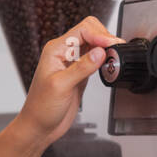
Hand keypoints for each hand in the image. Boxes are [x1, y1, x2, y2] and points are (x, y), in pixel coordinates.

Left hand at [18, 17, 122, 147]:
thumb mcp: (61, 85)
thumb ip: (82, 67)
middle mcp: (64, 53)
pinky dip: (104, 59)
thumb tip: (100, 52)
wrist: (40, 126)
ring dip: (105, 47)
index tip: (112, 45)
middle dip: (104, 37)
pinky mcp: (79, 73)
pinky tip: (109, 64)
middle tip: (116, 49)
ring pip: (93, 44)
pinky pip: (94, 59)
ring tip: (115, 56)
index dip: (99, 35)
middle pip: (89, 32)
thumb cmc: (41, 107)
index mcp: (56, 50)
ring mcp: (72, 62)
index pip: (82, 30)